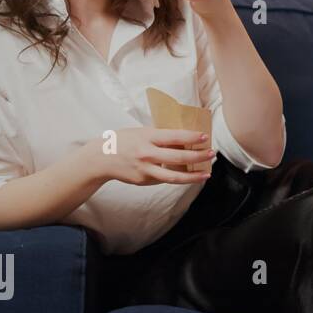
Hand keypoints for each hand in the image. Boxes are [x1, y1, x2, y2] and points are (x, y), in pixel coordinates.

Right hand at [91, 127, 216, 185]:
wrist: (100, 158)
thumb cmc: (124, 141)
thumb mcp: (141, 132)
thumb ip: (159, 135)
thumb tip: (183, 137)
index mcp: (147, 137)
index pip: (174, 137)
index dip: (191, 137)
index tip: (205, 137)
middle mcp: (147, 154)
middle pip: (178, 157)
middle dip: (198, 156)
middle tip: (212, 153)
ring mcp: (145, 169)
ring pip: (173, 176)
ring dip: (193, 176)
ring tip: (206, 174)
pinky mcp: (143, 180)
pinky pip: (164, 179)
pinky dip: (178, 178)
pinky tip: (189, 176)